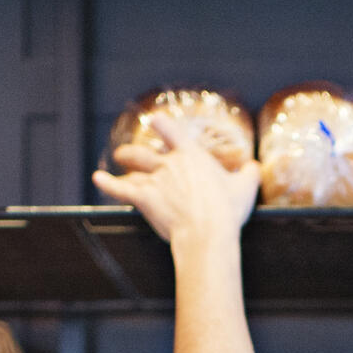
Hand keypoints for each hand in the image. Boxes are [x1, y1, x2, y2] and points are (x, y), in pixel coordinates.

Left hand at [91, 115, 260, 250]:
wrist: (207, 233)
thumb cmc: (226, 211)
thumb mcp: (245, 189)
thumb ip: (249, 174)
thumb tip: (254, 167)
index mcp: (191, 155)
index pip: (171, 130)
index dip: (161, 123)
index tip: (154, 119)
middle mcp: (169, 163)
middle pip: (145, 152)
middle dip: (134, 152)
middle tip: (127, 152)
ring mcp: (155, 180)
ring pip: (133, 168)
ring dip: (124, 162)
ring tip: (118, 158)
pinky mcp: (144, 199)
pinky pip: (121, 190)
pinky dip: (108, 184)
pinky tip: (97, 179)